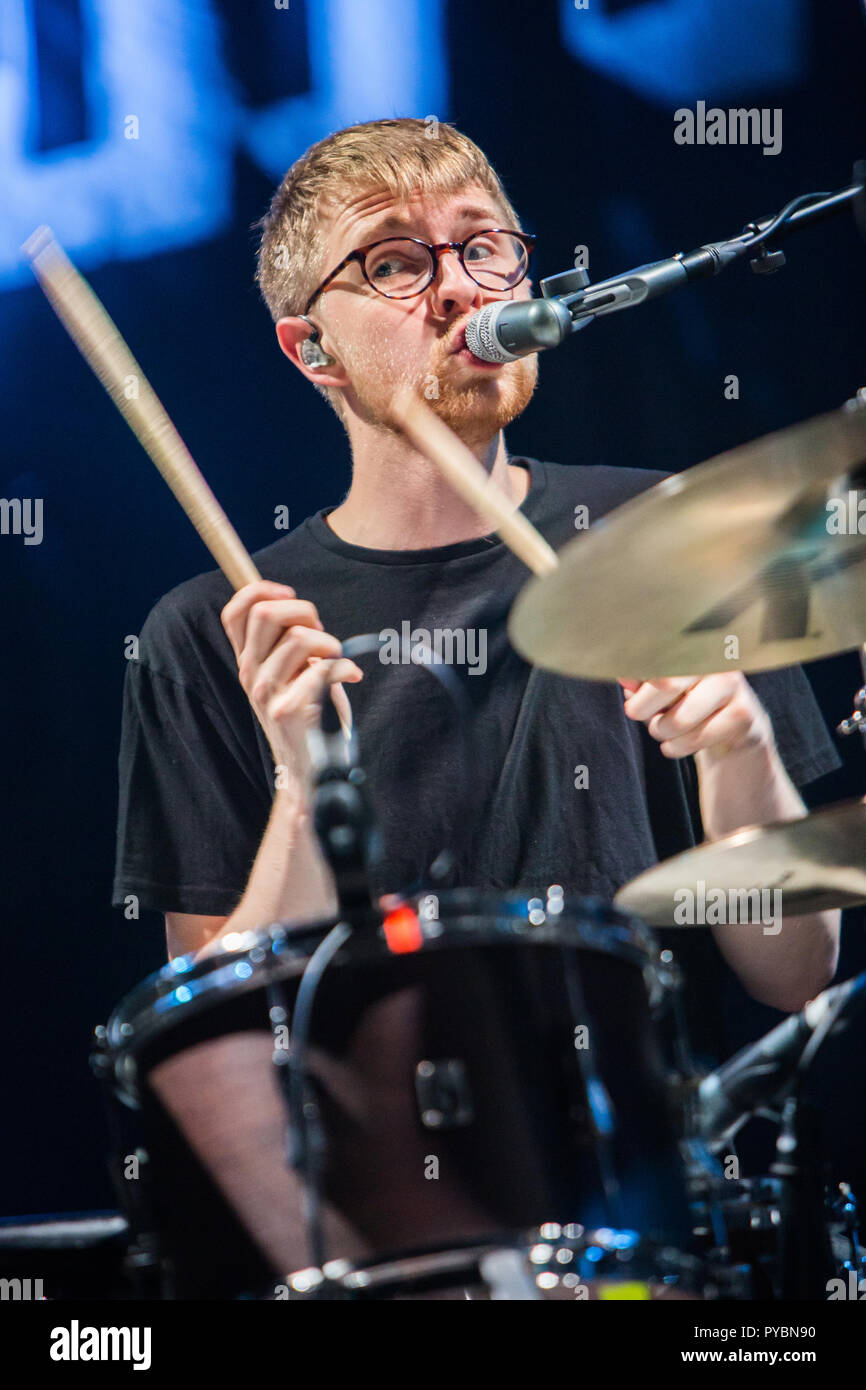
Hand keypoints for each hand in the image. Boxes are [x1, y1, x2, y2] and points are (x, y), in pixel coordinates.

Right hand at [221, 580, 362, 776]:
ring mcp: (267, 693)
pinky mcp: (290, 710)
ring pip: (300, 638)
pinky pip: (323, 669)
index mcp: (248, 661)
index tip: (289, 595)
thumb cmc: (307, 713)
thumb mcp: (288, 673)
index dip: (261, 590)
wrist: (307, 769)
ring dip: (330, 642)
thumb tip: (303, 611)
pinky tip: (351, 676)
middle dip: (303, 610)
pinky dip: (344, 667)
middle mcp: (250, 674)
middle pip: (266, 613)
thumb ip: (286, 644)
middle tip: (321, 632)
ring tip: (337, 659)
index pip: (234, 612)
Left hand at [618, 672, 772, 759]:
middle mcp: (715, 658)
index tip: (630, 702)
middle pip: (666, 683)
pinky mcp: (742, 713)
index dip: (636, 684)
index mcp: (693, 646)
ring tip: (663, 731)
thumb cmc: (688, 704)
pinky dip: (677, 748)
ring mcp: (732, 684)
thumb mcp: (661, 691)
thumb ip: (642, 683)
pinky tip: (680, 743)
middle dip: (643, 709)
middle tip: (636, 715)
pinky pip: (695, 739)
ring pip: (678, 720)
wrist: (734, 730)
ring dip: (661, 732)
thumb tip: (625, 679)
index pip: (655, 658)